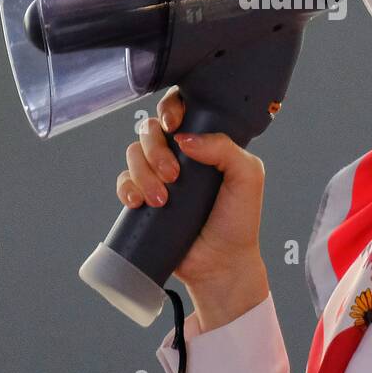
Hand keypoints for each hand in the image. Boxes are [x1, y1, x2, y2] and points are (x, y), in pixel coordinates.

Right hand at [115, 86, 268, 329]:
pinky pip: (124, 181)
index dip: (170, 109)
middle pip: (150, 130)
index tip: (173, 124)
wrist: (220, 264)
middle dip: (155, 149)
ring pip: (134, 153)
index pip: (180, 109)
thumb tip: (186, 138)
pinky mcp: (144, 199)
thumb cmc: (238, 220)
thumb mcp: (247, 177)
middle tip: (173, 176)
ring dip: (143, 172)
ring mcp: (159, 177)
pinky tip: (138, 201)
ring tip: (161, 198)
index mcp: (205, 143)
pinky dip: (126, 187)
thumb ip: (225, 148)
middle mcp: (179, 156)